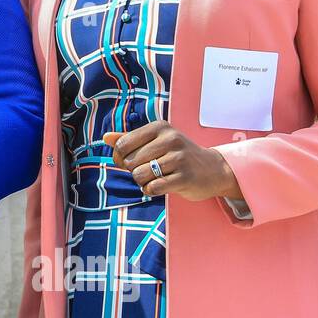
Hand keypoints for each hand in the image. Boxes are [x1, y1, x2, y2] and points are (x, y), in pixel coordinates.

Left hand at [103, 121, 240, 200]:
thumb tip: (105, 138)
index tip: (126, 162)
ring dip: (142, 182)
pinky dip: (150, 190)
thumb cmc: (178, 155)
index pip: (122, 144)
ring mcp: (179, 158)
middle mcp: (170, 139)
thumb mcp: (155, 141)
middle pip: (130, 162)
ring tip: (153, 179)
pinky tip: (159, 186)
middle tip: (146, 172)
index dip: (118, 157)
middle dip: (133, 171)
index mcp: (159, 128)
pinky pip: (153, 187)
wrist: (213, 169)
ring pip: (140, 175)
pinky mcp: (184, 177)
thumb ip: (129, 139)